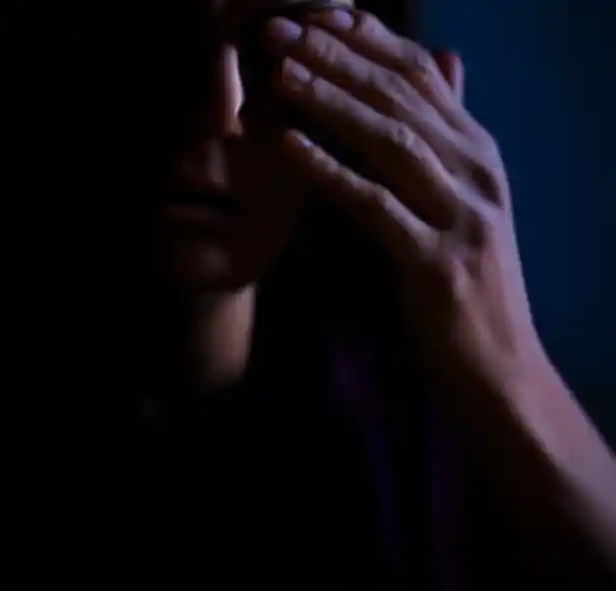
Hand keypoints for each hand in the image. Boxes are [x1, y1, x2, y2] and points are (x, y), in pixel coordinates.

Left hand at [264, 7, 549, 398]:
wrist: (500, 367)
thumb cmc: (465, 284)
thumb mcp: (462, 199)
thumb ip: (446, 135)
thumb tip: (444, 61)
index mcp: (479, 152)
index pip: (421, 74)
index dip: (365, 39)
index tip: (313, 12)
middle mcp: (478, 172)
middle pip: (401, 95)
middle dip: (335, 56)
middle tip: (278, 29)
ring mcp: (462, 216)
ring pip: (390, 139)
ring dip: (330, 100)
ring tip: (280, 71)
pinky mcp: (436, 262)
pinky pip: (373, 205)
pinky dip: (327, 170)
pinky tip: (287, 145)